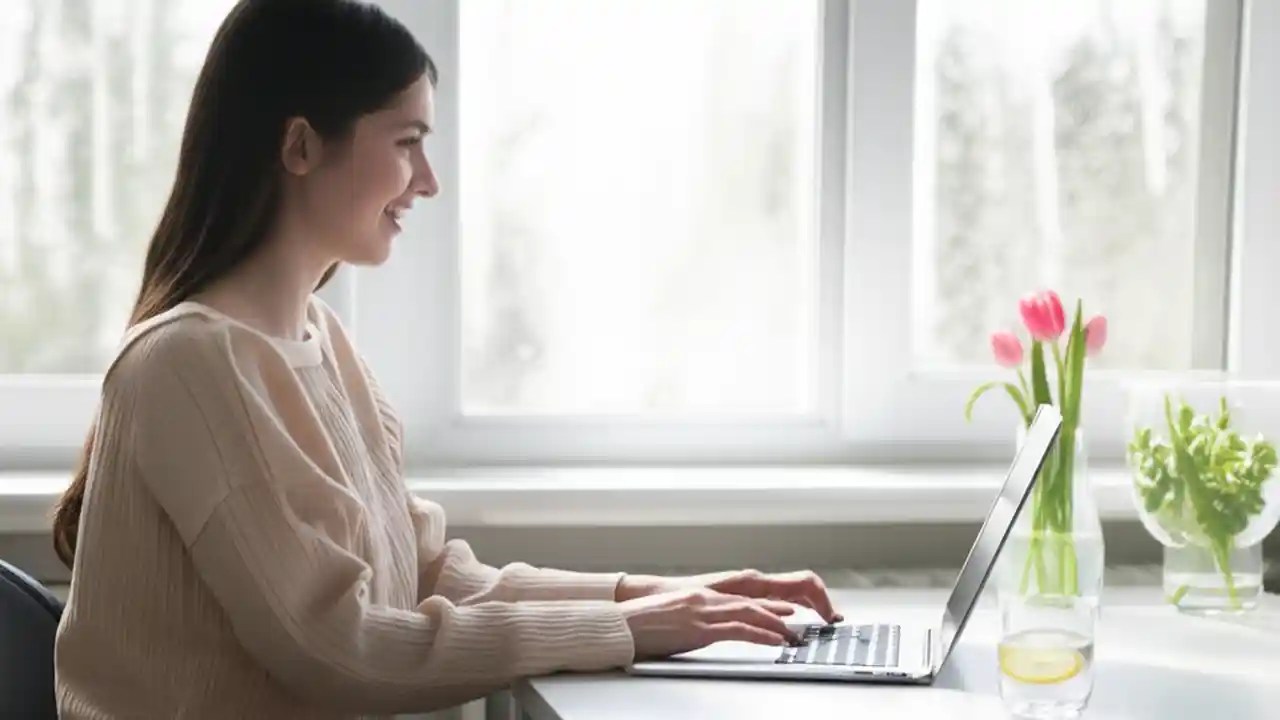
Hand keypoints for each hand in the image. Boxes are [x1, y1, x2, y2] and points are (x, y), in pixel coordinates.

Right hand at [616, 569, 841, 623]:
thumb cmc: (645, 623)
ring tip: (796, 632)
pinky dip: (761, 633)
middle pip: (755, 599)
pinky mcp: (699, 626)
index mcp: (704, 595)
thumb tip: (714, 629)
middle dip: (782, 609)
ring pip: (751, 612)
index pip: (746, 595)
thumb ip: (701, 619)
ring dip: (777, 622)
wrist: (622, 623)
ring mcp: (704, 610)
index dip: (772, 603)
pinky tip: (775, 640)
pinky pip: (738, 629)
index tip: (793, 610)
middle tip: (803, 619)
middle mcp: (708, 598)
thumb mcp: (678, 617)